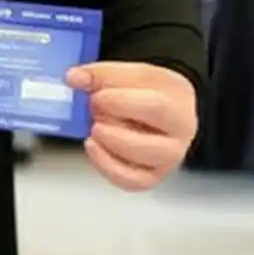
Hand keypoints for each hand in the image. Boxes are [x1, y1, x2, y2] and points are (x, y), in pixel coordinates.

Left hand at [65, 61, 197, 191]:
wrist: (162, 107)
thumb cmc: (149, 91)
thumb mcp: (130, 73)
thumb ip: (101, 74)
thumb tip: (74, 78)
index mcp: (178, 105)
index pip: (155, 108)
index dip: (120, 103)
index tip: (96, 95)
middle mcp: (179, 138)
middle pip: (147, 143)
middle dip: (112, 127)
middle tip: (94, 112)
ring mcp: (166, 161)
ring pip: (138, 165)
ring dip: (108, 145)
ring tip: (95, 127)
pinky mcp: (151, 177)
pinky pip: (130, 181)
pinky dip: (105, 165)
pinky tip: (93, 146)